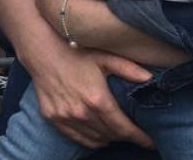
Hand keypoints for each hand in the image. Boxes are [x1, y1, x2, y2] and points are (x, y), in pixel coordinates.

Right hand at [29, 45, 154, 149]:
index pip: (125, 129)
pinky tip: (98, 134)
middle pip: (111, 135)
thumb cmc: (74, 52)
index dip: (140, 138)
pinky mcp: (53, 117)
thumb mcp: (104, 57)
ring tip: (118, 133)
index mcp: (98, 100)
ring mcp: (65, 117)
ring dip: (109, 138)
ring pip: (95, 139)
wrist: (41, 50)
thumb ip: (129, 69)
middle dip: (126, 136)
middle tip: (135, 133)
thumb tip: (150, 78)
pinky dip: (90, 139)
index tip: (152, 142)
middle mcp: (81, 113)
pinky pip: (76, 138)